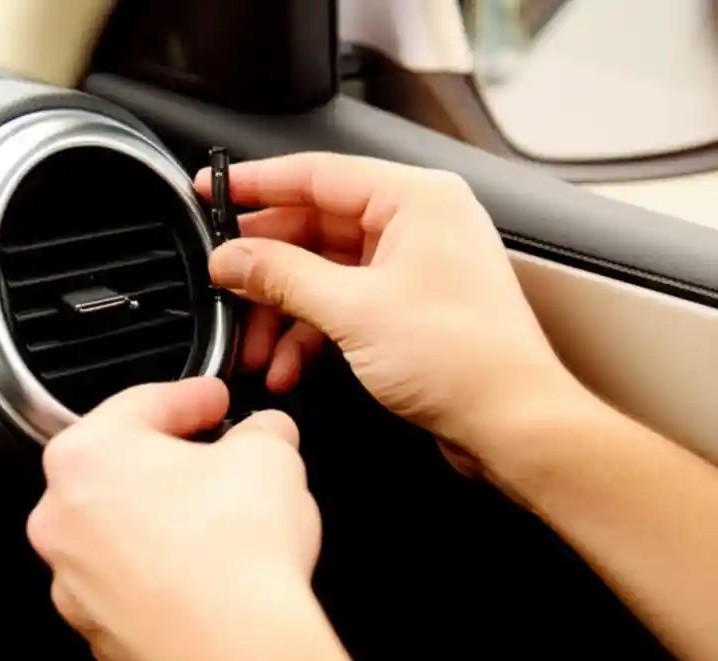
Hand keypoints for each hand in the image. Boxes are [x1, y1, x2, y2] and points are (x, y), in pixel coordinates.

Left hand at [27, 377, 324, 660]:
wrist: (235, 656)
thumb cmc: (235, 553)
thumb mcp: (268, 454)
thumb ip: (261, 430)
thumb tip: (265, 433)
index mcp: (86, 455)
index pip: (142, 404)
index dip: (192, 397)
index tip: (214, 400)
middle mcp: (62, 516)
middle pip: (122, 468)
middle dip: (174, 461)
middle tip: (224, 461)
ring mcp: (72, 579)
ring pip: (121, 529)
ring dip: (165, 520)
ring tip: (223, 524)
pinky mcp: (97, 629)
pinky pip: (131, 584)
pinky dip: (163, 575)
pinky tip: (208, 575)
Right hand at [197, 152, 582, 467]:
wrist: (513, 423)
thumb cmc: (467, 361)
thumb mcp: (352, 310)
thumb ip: (281, 276)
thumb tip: (233, 258)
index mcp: (416, 199)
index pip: (316, 173)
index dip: (255, 183)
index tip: (210, 190)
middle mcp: (418, 224)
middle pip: (314, 226)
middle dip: (264, 266)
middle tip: (222, 279)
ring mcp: (414, 266)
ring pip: (322, 271)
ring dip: (282, 310)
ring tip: (254, 344)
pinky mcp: (409, 306)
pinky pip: (342, 302)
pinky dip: (309, 332)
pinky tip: (287, 364)